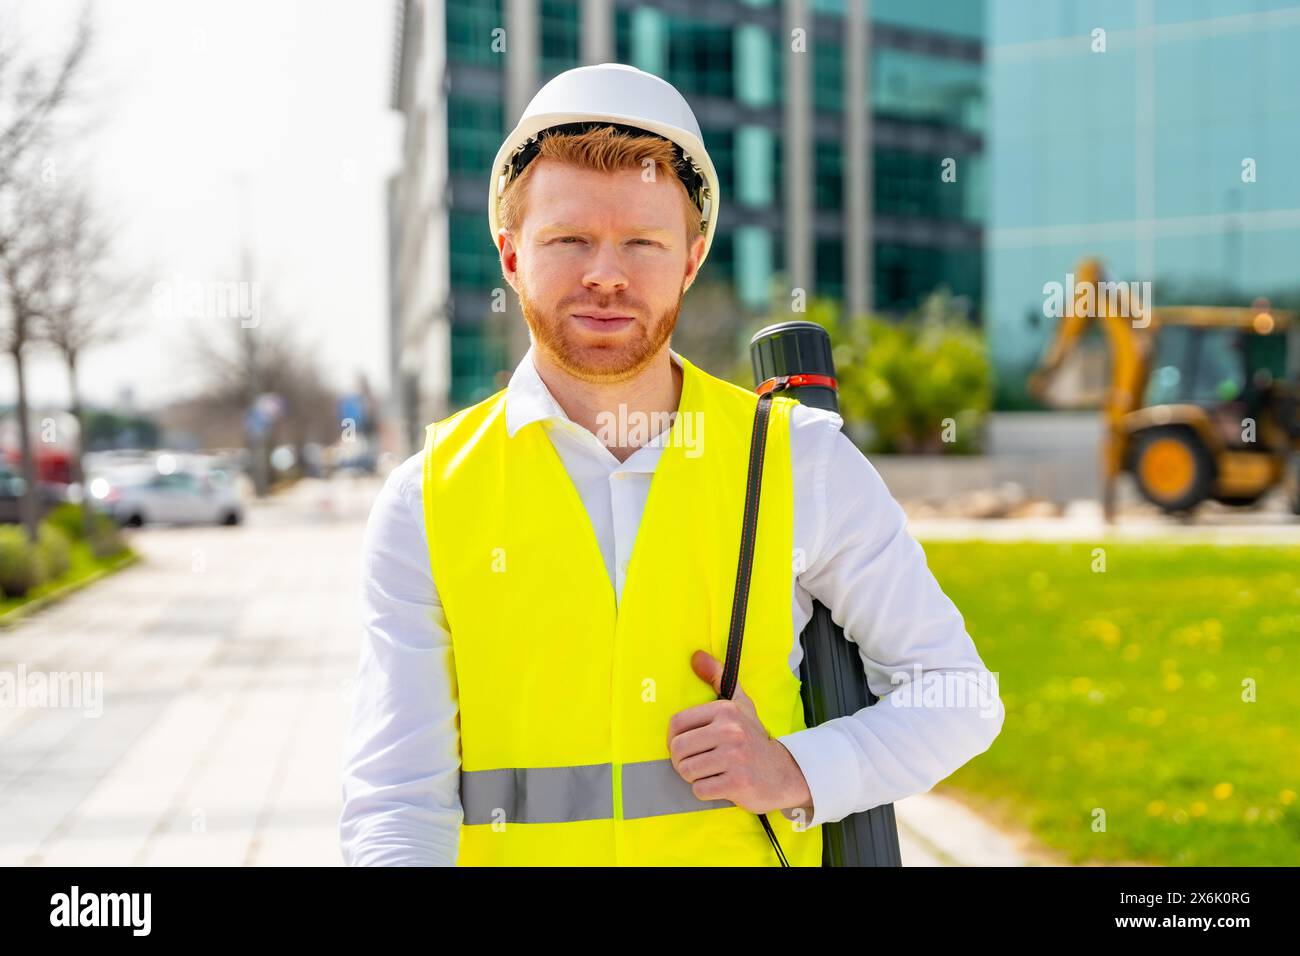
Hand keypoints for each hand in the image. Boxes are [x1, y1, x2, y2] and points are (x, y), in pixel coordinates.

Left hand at [666, 650, 813, 815]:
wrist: (784, 773)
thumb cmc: (754, 739)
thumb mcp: (740, 704)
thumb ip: (718, 677)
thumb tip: (696, 656)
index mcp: (726, 710)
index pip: (677, 723)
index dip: (674, 738)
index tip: (686, 746)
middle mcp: (730, 731)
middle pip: (678, 749)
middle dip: (682, 761)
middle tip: (696, 763)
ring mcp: (734, 757)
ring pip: (687, 770)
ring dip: (694, 777)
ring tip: (710, 772)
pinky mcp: (737, 782)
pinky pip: (700, 790)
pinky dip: (706, 791)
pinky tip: (720, 784)